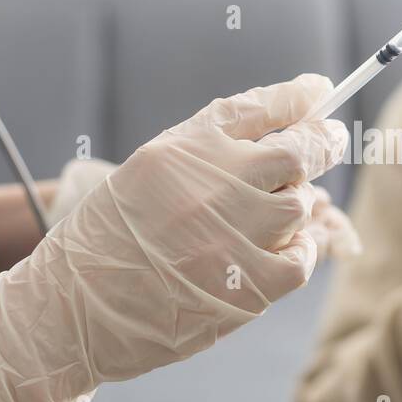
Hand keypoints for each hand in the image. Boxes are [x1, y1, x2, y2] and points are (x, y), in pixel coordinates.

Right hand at [0, 73, 348, 401]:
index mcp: (183, 148)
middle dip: (323, 144)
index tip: (320, 91)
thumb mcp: (147, 172)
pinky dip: (300, 252)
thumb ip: (209, 147)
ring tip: (277, 215)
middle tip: (331, 143)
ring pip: (302, 205)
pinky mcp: (247, 285)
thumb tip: (285, 124)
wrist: (70, 310)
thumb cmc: (108, 241)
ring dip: (299, 207)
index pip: (258, 108)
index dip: (297, 98)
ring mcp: (233, 233)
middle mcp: (213, 182)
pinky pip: (301, 258)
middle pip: (298, 152)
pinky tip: (281, 253)